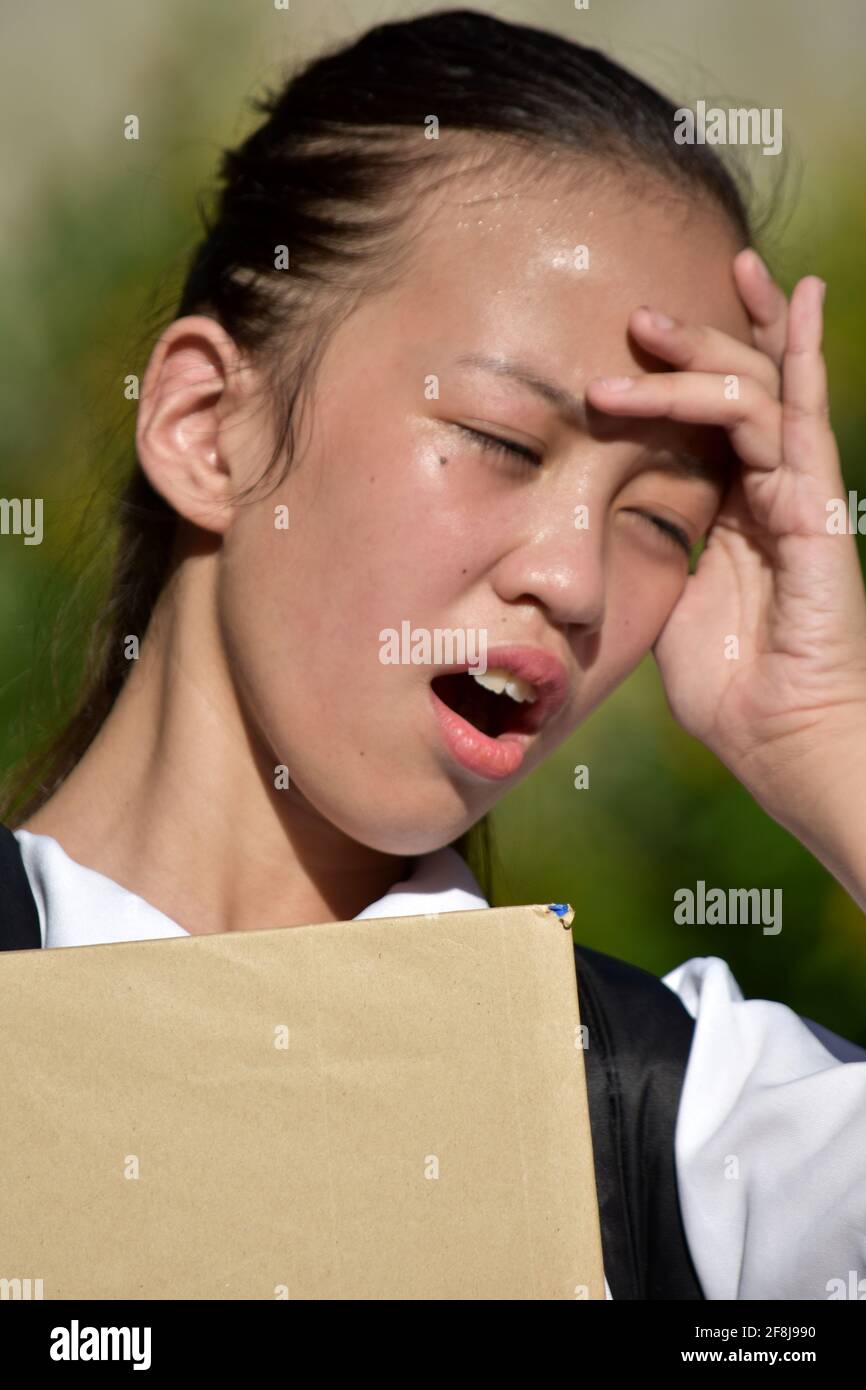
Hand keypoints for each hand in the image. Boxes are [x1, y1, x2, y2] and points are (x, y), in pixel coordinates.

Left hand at [585, 251, 865, 833]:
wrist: (778, 739)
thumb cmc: (729, 687)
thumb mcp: (667, 603)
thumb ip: (653, 550)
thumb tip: (600, 520)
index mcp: (733, 510)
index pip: (714, 419)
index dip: (686, 369)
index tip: (630, 336)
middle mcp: (769, 490)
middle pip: (735, 388)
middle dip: (687, 345)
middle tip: (631, 318)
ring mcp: (799, 492)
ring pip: (754, 392)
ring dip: (702, 353)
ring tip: (643, 327)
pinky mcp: (819, 505)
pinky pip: (805, 417)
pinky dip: (804, 352)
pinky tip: (803, 295)